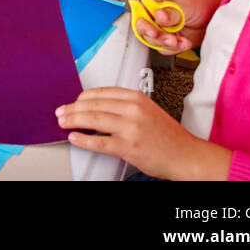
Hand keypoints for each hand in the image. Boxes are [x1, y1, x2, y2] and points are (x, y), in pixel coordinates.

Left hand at [56, 87, 232, 179]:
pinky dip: (83, 139)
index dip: (81, 98)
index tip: (72, 103)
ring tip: (62, 122)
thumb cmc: (168, 136)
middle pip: (93, 104)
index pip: (100, 93)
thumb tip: (95, 108)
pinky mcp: (129, 146)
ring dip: (73, 120)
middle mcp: (132, 108)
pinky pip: (99, 142)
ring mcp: (131, 127)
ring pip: (93, 119)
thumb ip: (124, 107)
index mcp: (136, 97)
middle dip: (72, 109)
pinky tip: (74, 138)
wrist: (188, 156)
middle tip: (60, 112)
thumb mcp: (146, 111)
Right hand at [131, 0, 220, 53]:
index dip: (142, 23)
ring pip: (154, 42)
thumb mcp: (186, 5)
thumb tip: (158, 16)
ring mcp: (164, 29)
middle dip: (157, 37)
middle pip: (145, 30)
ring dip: (167, 44)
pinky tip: (185, 42)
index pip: (140, 13)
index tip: (151, 30)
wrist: (216, 17)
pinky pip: (166, 49)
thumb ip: (171, 12)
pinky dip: (175, 49)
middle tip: (169, 38)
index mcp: (155, 3)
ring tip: (180, 41)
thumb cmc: (201, 4)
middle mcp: (156, 17)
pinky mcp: (172, 40)